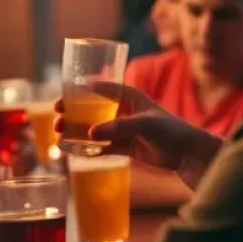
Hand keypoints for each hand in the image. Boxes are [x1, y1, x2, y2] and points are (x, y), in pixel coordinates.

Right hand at [54, 82, 221, 180]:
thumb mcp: (144, 123)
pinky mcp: (124, 147)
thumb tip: (91, 133)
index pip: (100, 88)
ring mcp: (122, 129)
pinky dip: (89, 149)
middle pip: (91, 109)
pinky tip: (74, 151)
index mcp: (128, 96)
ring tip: (60, 134)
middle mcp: (122, 110)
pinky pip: (102, 147)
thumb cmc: (169, 129)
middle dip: (72, 112)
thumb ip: (118, 127)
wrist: (185, 153)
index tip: (63, 94)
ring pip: (93, 129)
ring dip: (77, 131)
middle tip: (57, 116)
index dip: (80, 90)